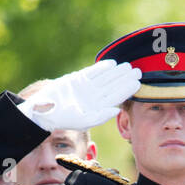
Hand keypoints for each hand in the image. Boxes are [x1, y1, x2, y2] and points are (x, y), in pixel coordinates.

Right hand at [16, 59, 141, 131]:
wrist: (46, 110)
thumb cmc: (64, 119)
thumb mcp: (84, 120)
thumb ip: (101, 115)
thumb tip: (117, 110)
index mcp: (98, 108)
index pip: (116, 97)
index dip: (126, 89)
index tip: (137, 83)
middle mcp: (94, 97)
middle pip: (113, 85)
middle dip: (125, 78)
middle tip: (138, 71)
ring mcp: (86, 87)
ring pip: (105, 78)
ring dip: (116, 72)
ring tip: (127, 66)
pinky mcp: (77, 79)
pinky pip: (92, 72)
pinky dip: (101, 67)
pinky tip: (112, 63)